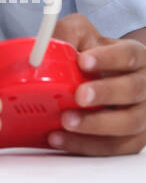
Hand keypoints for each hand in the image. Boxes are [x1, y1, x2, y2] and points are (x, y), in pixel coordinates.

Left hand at [49, 13, 145, 154]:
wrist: (102, 79)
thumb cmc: (92, 56)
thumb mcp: (81, 35)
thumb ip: (68, 35)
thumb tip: (46, 48)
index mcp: (136, 57)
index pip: (128, 55)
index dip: (107, 59)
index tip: (83, 61)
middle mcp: (145, 86)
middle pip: (133, 89)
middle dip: (105, 93)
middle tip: (79, 95)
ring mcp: (143, 114)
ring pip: (129, 123)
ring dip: (96, 125)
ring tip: (66, 121)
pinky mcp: (133, 139)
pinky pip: (115, 147)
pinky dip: (87, 146)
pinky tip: (61, 138)